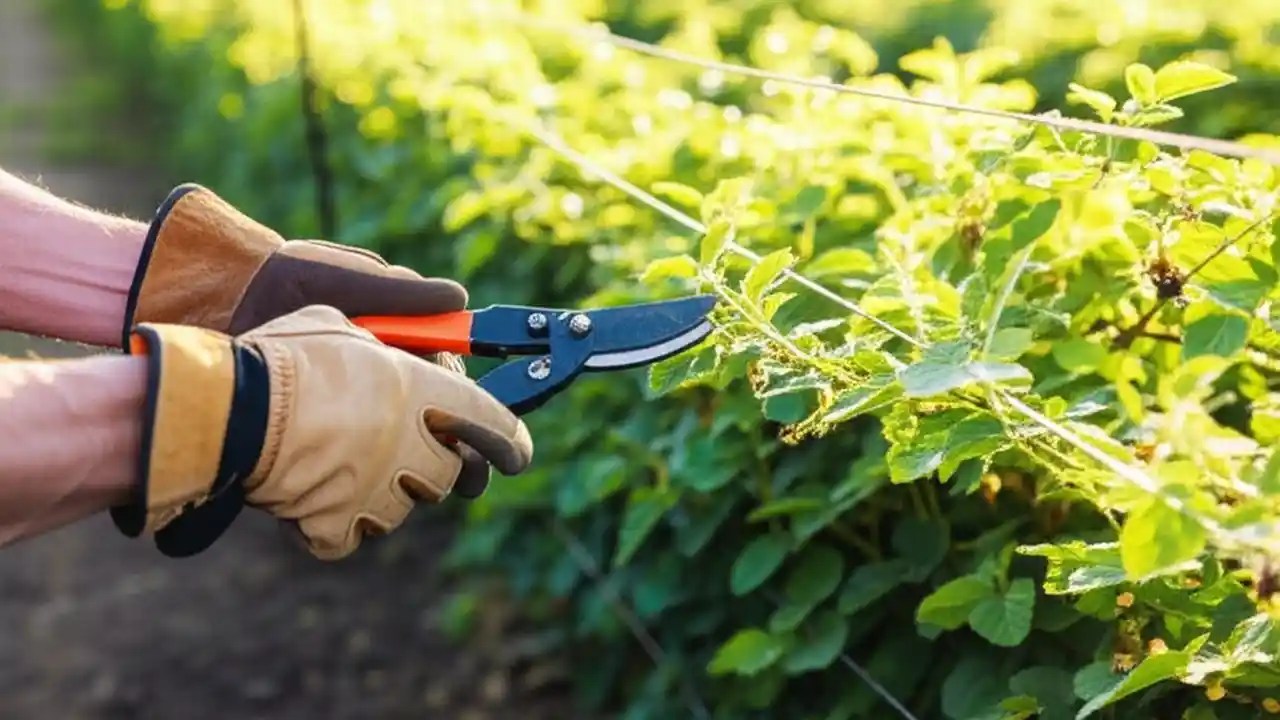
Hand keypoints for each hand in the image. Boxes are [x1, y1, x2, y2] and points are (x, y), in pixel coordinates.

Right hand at [113, 305, 532, 558]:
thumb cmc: (282, 355)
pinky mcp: (341, 525)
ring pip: (402, 507)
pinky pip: (350, 534)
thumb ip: (384, 338)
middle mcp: (412, 444)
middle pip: (447, 474)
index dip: (509, 442)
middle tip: (391, 448)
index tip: (516, 455)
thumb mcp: (338, 322)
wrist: (228, 406)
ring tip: (332, 460)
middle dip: (428, 463)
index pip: (491, 423)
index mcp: (422, 391)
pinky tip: (306, 492)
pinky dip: (332, 521)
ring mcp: (379, 491)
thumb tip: (400, 341)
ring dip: (378, 490)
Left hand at [124, 183, 494, 495]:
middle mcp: (375, 376)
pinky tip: (365, 495)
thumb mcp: (341, 280)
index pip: (445, 379)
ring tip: (422, 491)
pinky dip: (361, 478)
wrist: (207, 300)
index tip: (481, 433)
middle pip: (428, 422)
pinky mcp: (311, 427)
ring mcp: (345, 404)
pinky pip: (349, 459)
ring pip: (394, 447)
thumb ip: (397, 292)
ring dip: (412, 470)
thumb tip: (460, 297)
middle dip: (452, 453)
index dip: (467, 409)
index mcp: (393, 340)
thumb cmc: (278, 279)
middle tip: (467, 480)